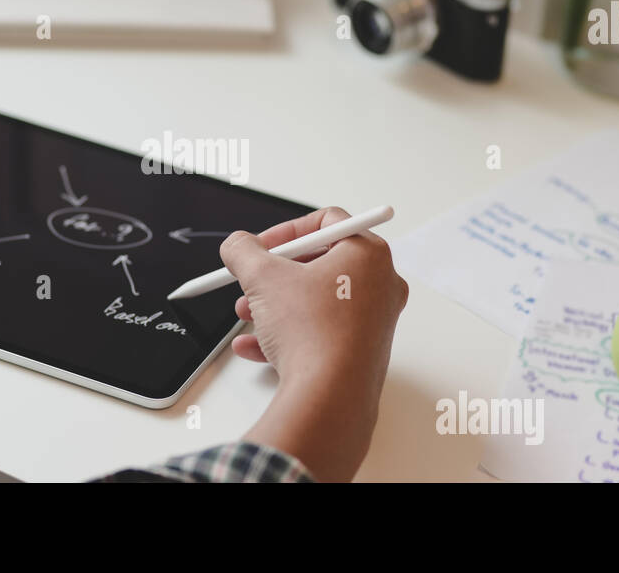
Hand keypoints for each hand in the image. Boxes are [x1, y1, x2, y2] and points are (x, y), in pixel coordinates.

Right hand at [218, 206, 408, 480]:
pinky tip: (253, 346)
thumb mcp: (262, 278)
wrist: (329, 396)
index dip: (286, 231)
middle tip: (252, 281)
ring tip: (247, 315)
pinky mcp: (364, 352)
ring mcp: (376, 321)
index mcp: (369, 254)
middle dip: (276, 274)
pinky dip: (287, 335)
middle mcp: (381, 284)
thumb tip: (237, 245)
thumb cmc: (312, 331)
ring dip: (275, 305)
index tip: (261, 247)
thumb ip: (243, 251)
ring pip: (316, 301)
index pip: (327, 222)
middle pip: (320, 263)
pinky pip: (321, 333)